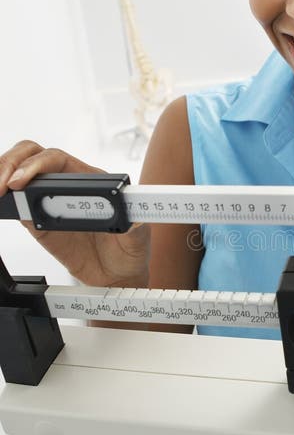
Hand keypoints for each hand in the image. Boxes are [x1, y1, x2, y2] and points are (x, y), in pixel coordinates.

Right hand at [0, 140, 149, 287]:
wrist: (117, 277)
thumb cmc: (130, 252)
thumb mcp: (138, 241)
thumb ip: (135, 227)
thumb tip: (131, 216)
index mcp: (93, 182)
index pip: (59, 160)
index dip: (38, 164)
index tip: (25, 180)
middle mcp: (69, 186)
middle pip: (33, 156)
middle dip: (13, 164)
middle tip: (4, 184)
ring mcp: (51, 201)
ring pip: (20, 174)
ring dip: (3, 175)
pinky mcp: (38, 221)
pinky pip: (17, 203)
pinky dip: (5, 199)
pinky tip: (1, 201)